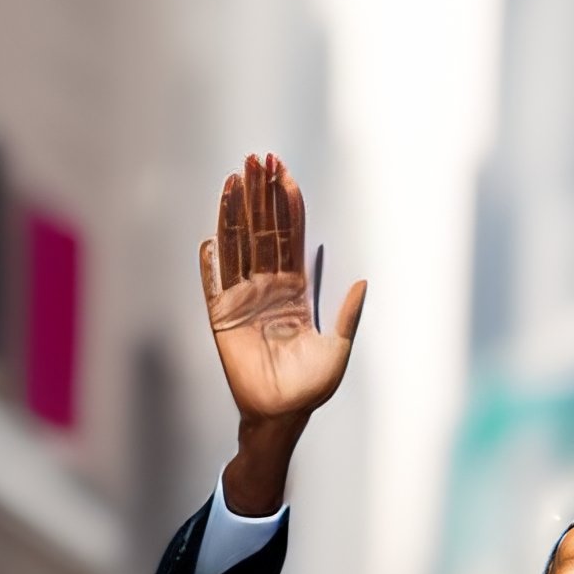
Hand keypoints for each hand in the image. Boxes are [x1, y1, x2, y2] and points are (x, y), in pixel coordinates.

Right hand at [202, 155, 365, 513]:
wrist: (282, 416)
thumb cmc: (311, 389)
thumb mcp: (339, 349)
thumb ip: (347, 315)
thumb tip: (363, 281)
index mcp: (294, 290)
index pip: (289, 236)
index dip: (286, 204)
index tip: (284, 171)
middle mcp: (267, 288)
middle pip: (262, 230)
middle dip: (259, 194)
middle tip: (257, 157)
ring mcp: (242, 300)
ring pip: (237, 245)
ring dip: (234, 212)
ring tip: (233, 178)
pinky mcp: (221, 319)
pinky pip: (214, 284)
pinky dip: (211, 263)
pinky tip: (211, 237)